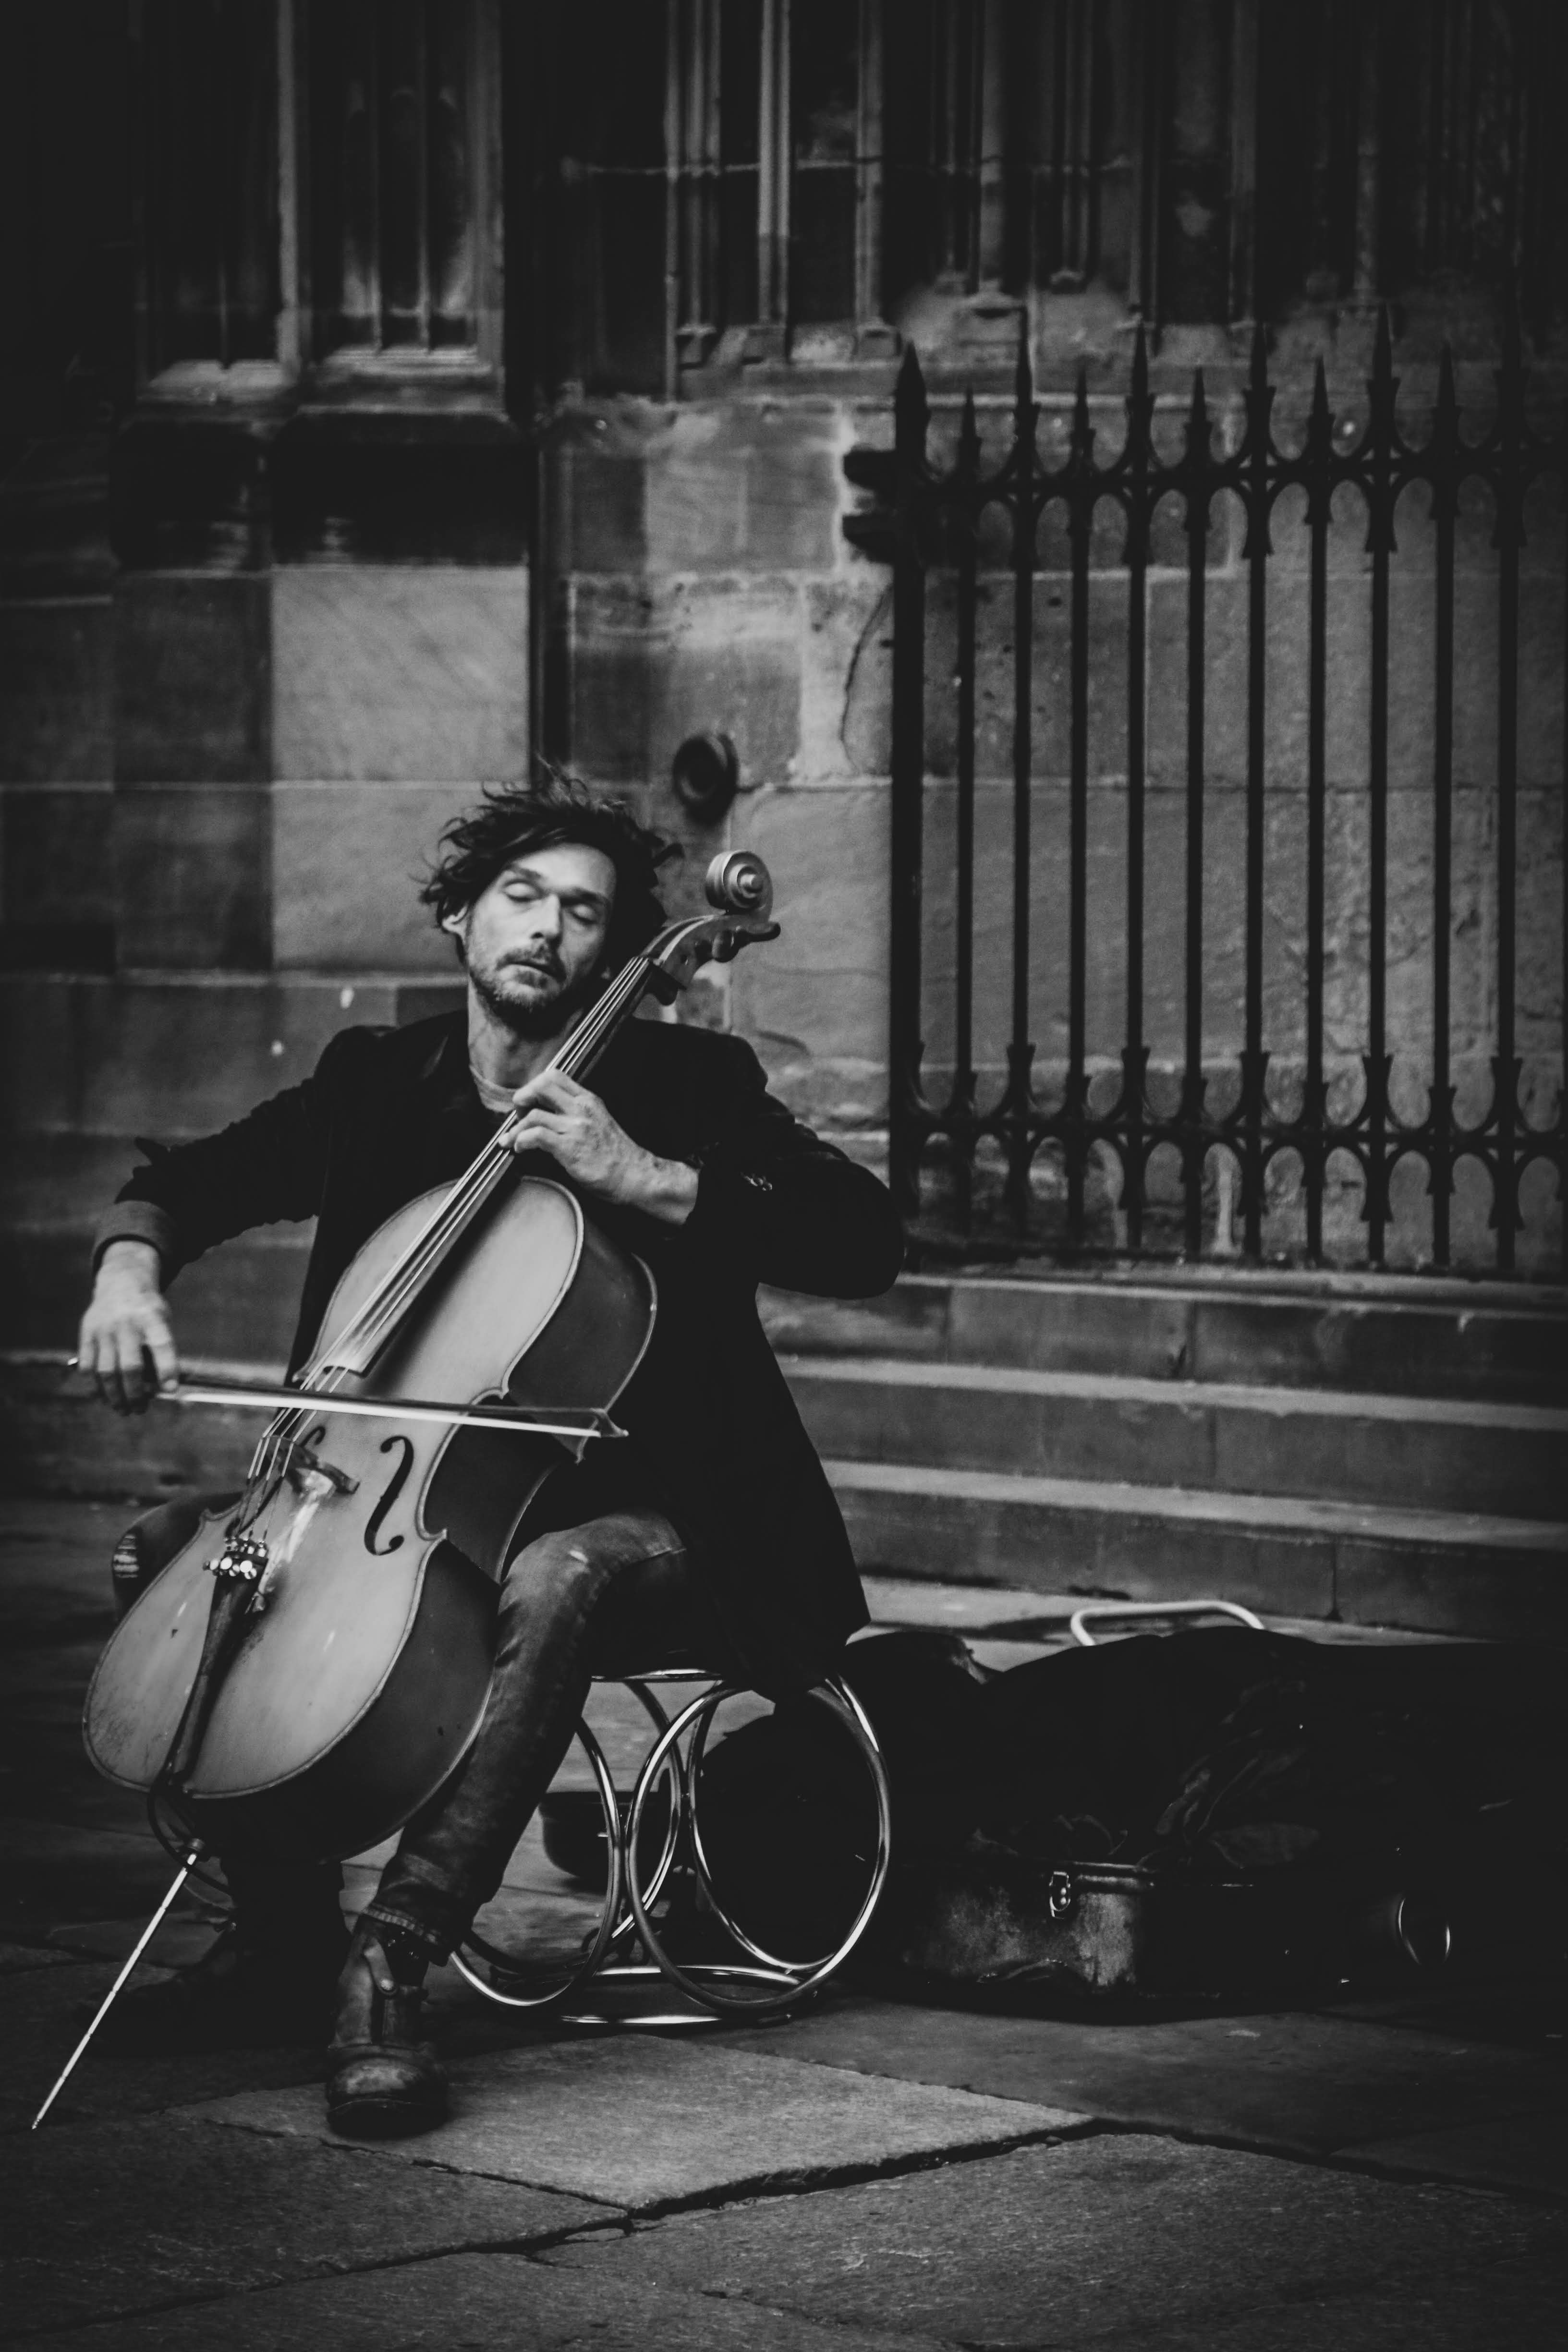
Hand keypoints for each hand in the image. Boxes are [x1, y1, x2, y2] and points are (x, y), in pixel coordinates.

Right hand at [78, 1241, 179, 1413]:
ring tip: (123, 1409)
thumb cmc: (148, 1310)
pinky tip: (104, 1396)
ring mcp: (104, 1328)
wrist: (121, 1282)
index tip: (171, 1390)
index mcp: (152, 1317)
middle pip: (130, 1366)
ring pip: (106, 1371)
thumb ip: (161, 1350)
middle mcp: (126, 1323)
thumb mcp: (162, 1320)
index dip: (167, 1368)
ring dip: (115, 1395)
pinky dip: (95, 1385)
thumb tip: (162, 1389)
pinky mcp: (87, 1333)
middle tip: (141, 1409)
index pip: (162, 1344)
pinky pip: (87, 1365)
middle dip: (136, 1393)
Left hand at [508, 1071, 697, 1226]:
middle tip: (518, 1113)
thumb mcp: (599, 1123)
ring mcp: (575, 1127)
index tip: (529, 1100)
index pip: (555, 1076)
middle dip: (523, 1098)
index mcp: (588, 1101)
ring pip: (533, 1114)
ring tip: (512, 1140)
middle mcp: (581, 1109)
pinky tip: (520, 1148)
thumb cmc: (617, 1156)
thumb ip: (577, 1115)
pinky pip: (535, 1136)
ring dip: (516, 1128)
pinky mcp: (569, 1148)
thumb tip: (550, 1117)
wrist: (635, 1176)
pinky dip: (521, 1141)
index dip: (535, 1085)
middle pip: (542, 1085)